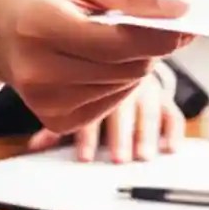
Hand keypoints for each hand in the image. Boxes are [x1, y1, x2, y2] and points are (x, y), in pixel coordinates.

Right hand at [0, 0, 191, 134]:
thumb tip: (179, 11)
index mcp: (42, 26)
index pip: (119, 42)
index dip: (161, 35)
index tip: (183, 23)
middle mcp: (39, 70)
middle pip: (127, 69)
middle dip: (148, 47)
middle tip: (142, 25)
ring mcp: (44, 101)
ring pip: (125, 89)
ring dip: (133, 65)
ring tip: (108, 42)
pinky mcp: (55, 120)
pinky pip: (111, 105)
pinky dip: (118, 84)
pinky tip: (97, 65)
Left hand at [27, 71, 185, 162]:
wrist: (125, 51)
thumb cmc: (94, 82)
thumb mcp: (74, 98)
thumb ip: (57, 121)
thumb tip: (35, 147)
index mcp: (97, 82)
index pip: (92, 109)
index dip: (87, 134)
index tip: (84, 157)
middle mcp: (123, 85)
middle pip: (123, 110)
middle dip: (120, 135)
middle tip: (118, 158)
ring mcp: (146, 90)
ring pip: (149, 111)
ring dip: (146, 134)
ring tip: (144, 155)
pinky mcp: (164, 98)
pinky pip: (172, 114)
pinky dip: (173, 131)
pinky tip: (170, 148)